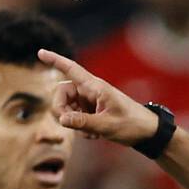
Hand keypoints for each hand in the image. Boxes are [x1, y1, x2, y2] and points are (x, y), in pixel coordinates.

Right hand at [37, 48, 159, 146]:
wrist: (148, 133)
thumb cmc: (132, 125)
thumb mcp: (107, 125)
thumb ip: (83, 122)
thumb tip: (61, 119)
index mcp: (95, 87)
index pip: (71, 69)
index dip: (55, 60)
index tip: (40, 52)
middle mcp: (90, 91)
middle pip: (62, 93)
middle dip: (61, 109)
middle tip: (69, 124)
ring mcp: (91, 101)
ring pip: (68, 108)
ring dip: (74, 122)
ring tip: (92, 133)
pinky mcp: (93, 111)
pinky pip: (76, 117)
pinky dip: (81, 127)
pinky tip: (95, 135)